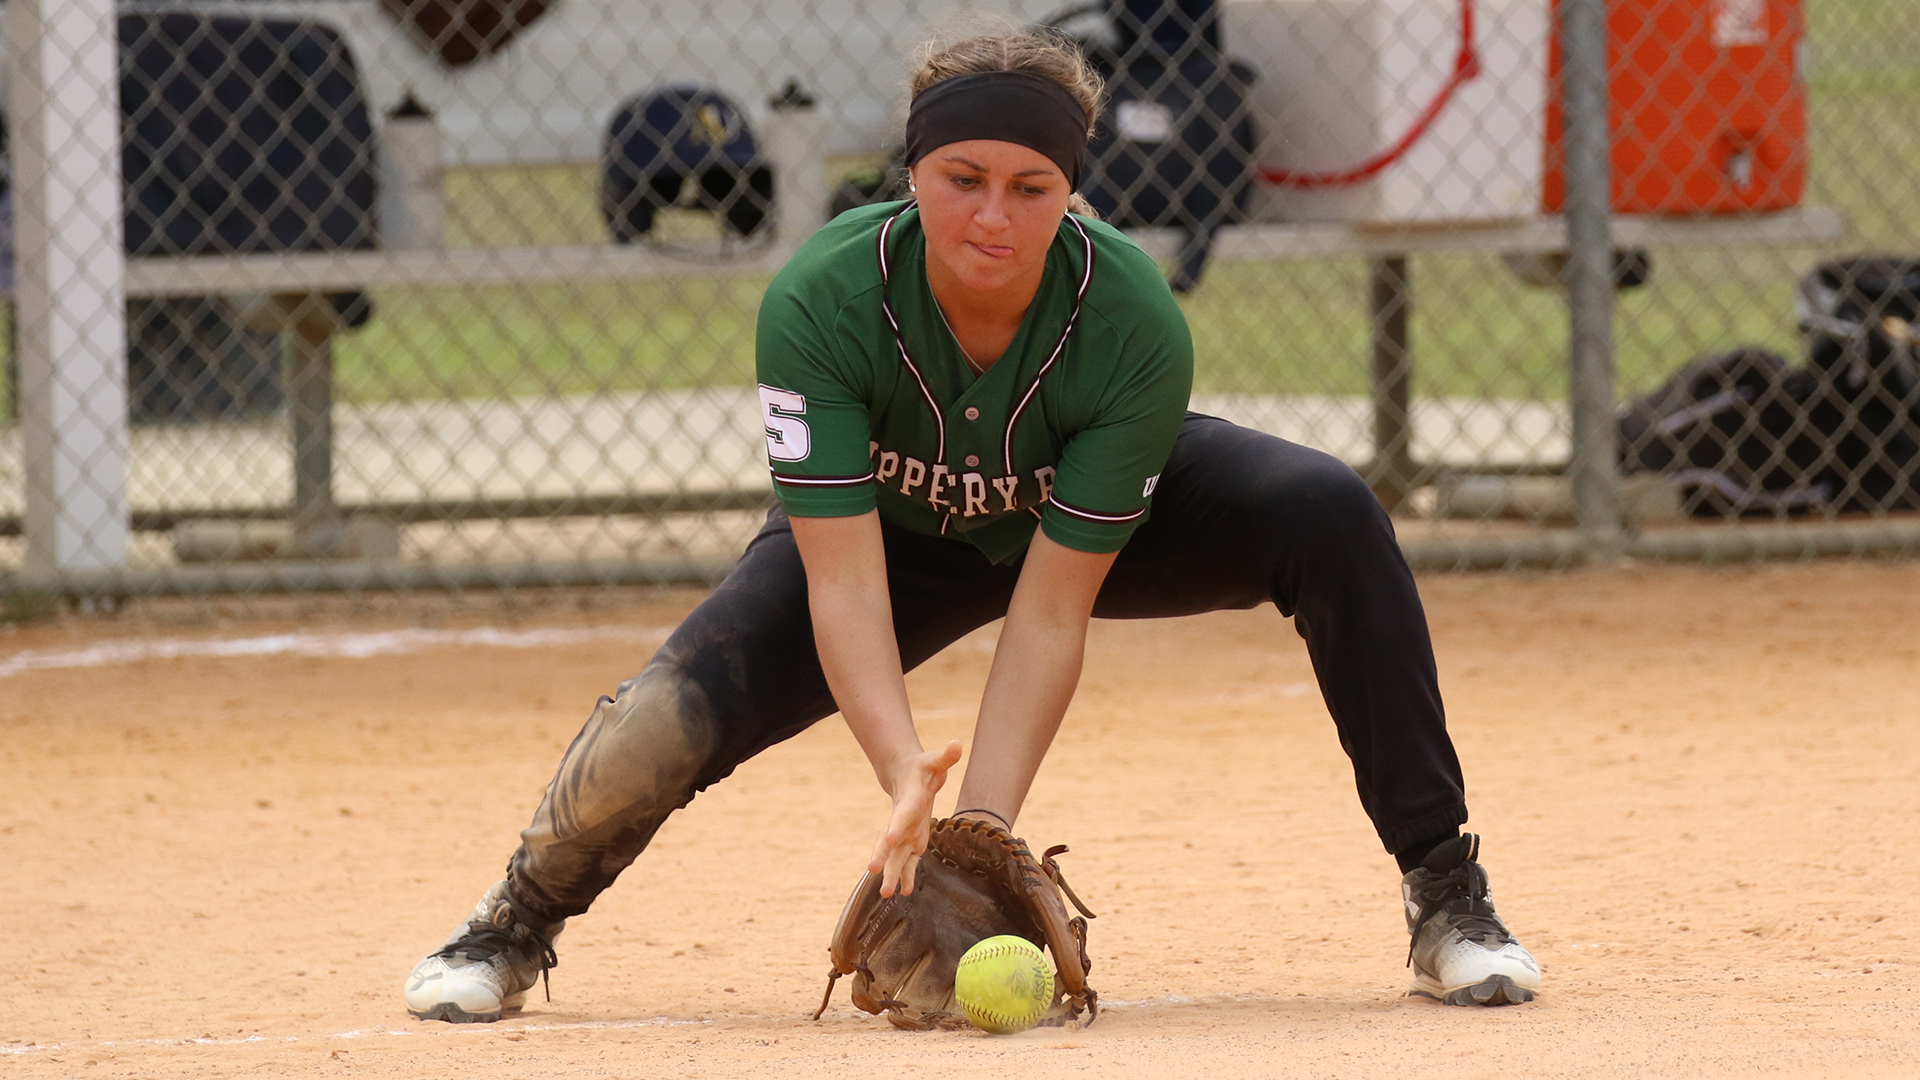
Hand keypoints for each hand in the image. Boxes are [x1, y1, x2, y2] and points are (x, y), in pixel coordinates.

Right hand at [870, 740, 962, 897]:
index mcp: (908, 802)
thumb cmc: (923, 768)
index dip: (897, 825)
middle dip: (883, 855)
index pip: (902, 814)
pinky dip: (905, 876)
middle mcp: (902, 821)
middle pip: (889, 840)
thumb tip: (957, 744)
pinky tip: (904, 892)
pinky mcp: (911, 842)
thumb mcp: (935, 761)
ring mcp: (904, 834)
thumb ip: (946, 756)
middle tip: (873, 870)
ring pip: (895, 856)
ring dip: (891, 874)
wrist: (907, 776)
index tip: (891, 837)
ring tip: (885, 894)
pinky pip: (906, 862)